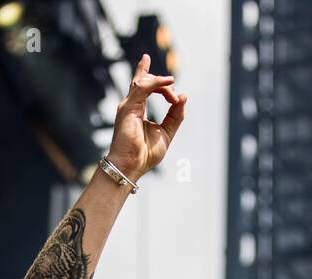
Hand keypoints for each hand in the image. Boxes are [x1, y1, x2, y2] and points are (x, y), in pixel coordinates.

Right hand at [106, 54, 186, 180]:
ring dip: (162, 83)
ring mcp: (128, 105)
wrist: (131, 166)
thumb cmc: (144, 154)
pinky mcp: (128, 107)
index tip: (173, 85)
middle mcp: (131, 105)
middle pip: (144, 80)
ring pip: (145, 81)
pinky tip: (170, 82)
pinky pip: (143, 87)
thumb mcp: (166, 132)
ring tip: (173, 89)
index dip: (156, 79)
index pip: (144, 86)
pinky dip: (157, 83)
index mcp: (137, 110)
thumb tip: (184, 97)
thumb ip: (175, 115)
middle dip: (161, 82)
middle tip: (174, 94)